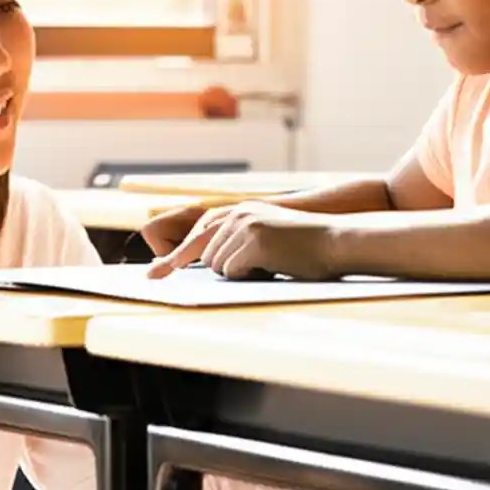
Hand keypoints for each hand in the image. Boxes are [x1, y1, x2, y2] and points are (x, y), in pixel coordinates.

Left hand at [146, 201, 340, 280]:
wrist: (335, 242)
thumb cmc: (305, 248)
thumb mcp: (266, 236)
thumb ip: (238, 243)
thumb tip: (210, 263)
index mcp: (238, 211)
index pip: (199, 234)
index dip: (175, 255)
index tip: (154, 272)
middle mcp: (236, 214)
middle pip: (201, 252)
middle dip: (191, 268)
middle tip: (157, 278)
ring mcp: (244, 225)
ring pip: (216, 265)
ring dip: (236, 274)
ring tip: (265, 266)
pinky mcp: (253, 241)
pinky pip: (232, 271)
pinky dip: (247, 276)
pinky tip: (270, 266)